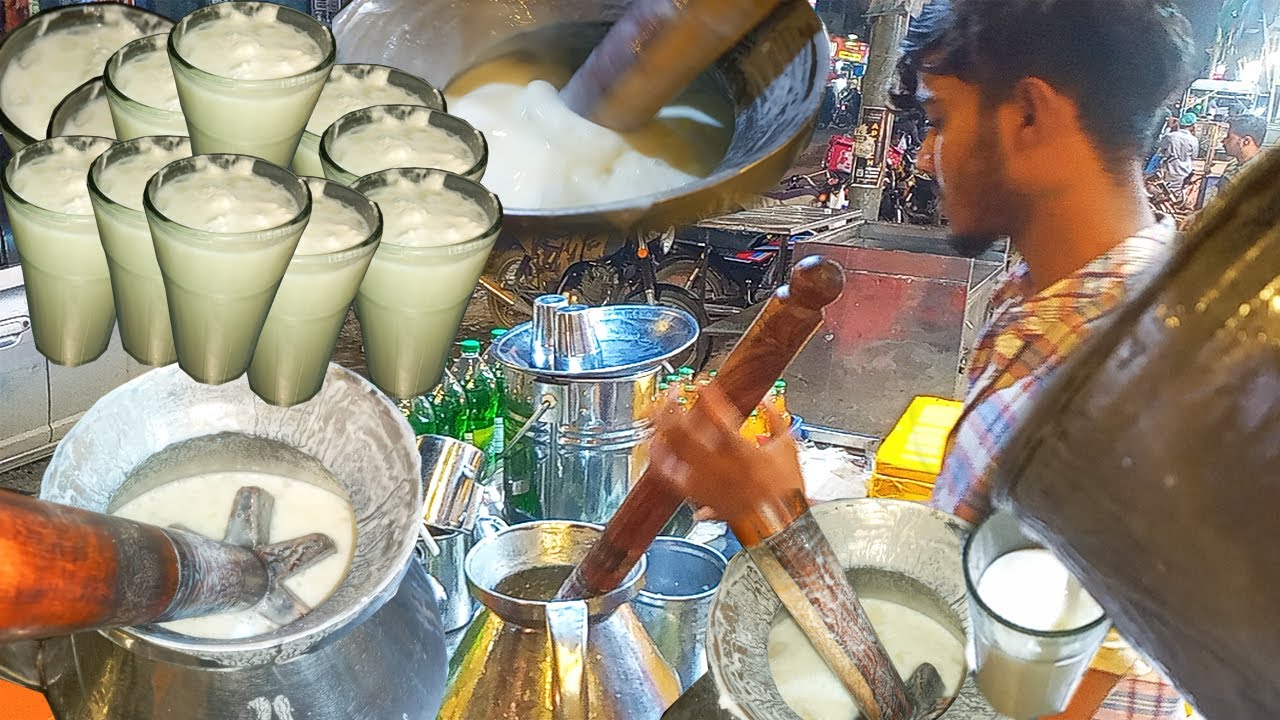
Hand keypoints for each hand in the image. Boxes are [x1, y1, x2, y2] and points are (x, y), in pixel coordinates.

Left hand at [648, 386, 805, 533]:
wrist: (778, 525)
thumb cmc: (784, 491)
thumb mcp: (788, 447)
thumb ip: (776, 419)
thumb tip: (765, 399)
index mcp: (742, 450)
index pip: (717, 415)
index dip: (706, 394)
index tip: (701, 382)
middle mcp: (718, 465)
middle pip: (683, 429)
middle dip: (674, 405)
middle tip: (672, 391)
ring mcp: (704, 481)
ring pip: (672, 450)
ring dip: (660, 427)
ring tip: (657, 410)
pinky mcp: (697, 495)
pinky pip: (670, 476)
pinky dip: (660, 458)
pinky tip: (655, 444)